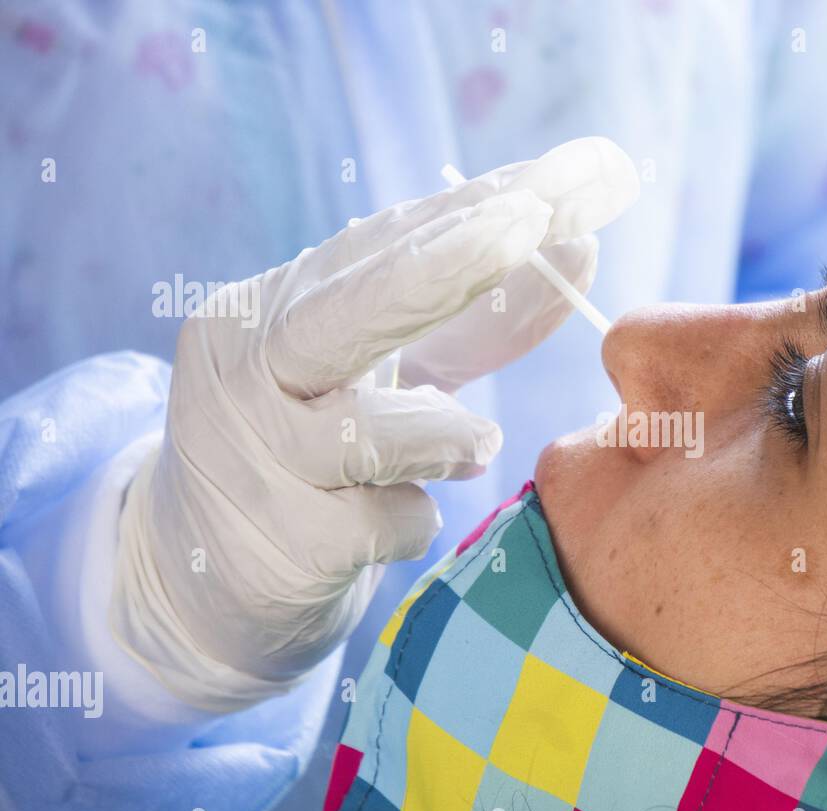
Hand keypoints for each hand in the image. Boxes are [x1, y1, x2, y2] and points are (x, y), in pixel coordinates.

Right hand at [109, 138, 637, 711]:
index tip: (553, 179)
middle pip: (349, 311)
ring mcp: (252, 459)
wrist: (209, 578)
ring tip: (478, 443)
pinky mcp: (282, 543)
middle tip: (529, 220)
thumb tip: (579, 249)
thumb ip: (478, 322)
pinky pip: (387, 522)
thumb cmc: (317, 459)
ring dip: (442, 435)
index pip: (376, 246)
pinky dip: (413, 518)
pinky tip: (393, 521)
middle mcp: (243, 370)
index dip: (466, 212)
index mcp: (267, 311)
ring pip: (369, 434)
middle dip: (448, 264)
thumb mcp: (392, 376)